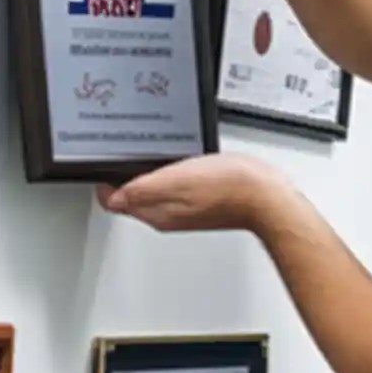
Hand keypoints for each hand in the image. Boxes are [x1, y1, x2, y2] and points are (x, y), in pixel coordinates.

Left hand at [96, 153, 297, 233]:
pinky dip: (172, 175)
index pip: (116, 201)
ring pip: (155, 192)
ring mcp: (188, 208)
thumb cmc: (230, 188)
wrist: (268, 196)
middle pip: (133, 197)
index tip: (103, 164)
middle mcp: (170, 214)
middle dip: (123, 178)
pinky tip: (179, 163)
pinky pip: (178, 187)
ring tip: (144, 159)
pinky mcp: (204, 200)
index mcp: (158, 213)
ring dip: (147, 176)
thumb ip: (142, 189)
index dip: (105, 180)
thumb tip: (112, 196)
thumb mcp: (177, 180)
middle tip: (118, 158)